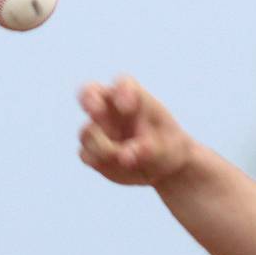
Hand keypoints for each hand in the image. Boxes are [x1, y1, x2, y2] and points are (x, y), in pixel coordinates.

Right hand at [77, 76, 192, 186]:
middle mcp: (110, 108)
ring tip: (128, 162)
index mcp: (134, 97)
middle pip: (88, 92)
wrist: (164, 167)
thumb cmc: (168, 148)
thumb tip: (125, 156)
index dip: (121, 92)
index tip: (127, 108)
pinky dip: (102, 164)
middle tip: (96, 112)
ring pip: (87, 133)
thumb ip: (150, 150)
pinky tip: (123, 170)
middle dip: (89, 100)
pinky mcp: (91, 150)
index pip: (123, 84)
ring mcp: (98, 129)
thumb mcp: (168, 149)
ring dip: (104, 149)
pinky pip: (87, 155)